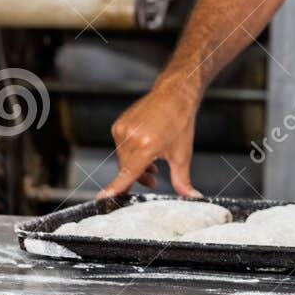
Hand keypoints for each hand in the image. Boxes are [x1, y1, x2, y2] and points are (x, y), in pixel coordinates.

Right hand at [102, 76, 201, 197]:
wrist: (174, 96)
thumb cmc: (180, 123)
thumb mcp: (183, 154)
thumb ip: (182, 179)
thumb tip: (192, 196)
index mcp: (147, 145)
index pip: (128, 173)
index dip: (115, 187)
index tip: (102, 199)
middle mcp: (132, 137)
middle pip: (126, 169)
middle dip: (138, 177)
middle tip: (153, 180)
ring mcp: (122, 130)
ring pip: (123, 159)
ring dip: (135, 165)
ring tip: (152, 165)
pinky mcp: (118, 125)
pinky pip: (121, 147)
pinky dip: (131, 152)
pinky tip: (144, 150)